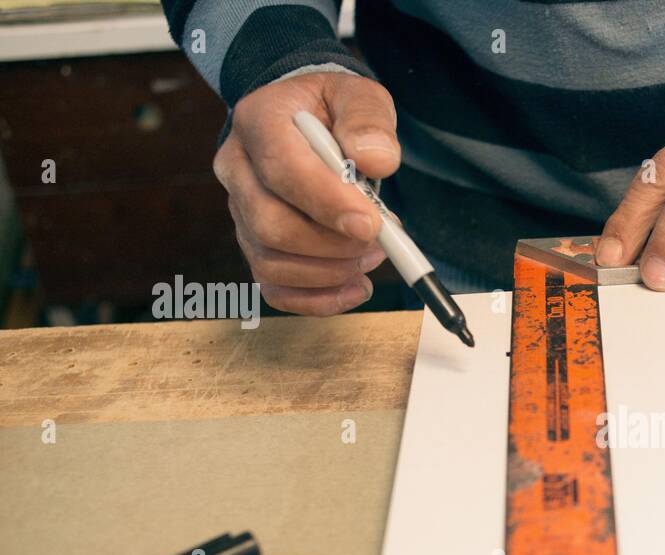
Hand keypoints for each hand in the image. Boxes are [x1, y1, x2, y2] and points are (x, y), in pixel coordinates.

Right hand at [213, 73, 400, 314]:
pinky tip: (354, 288)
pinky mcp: (254, 244)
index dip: (326, 203)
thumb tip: (375, 160)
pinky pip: (274, 288)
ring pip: (270, 263)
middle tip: (379, 242)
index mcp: (258, 122)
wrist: (308, 123)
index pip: (282, 170)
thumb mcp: (358, 96)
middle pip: (271, 226)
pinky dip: (317, 300)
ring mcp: (240, 211)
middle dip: (332, 246)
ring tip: (372, 257)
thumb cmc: (333, 110)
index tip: (370, 224)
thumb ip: (368, 120)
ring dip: (330, 273)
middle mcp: (237, 169)